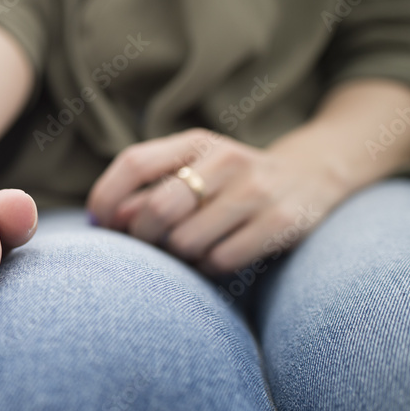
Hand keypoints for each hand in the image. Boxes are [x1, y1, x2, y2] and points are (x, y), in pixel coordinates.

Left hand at [86, 128, 348, 273]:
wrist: (311, 176)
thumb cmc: (231, 182)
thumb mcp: (193, 173)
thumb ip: (149, 191)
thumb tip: (110, 220)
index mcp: (196, 143)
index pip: (135, 163)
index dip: (106, 196)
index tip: (98, 222)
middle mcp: (226, 159)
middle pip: (158, 208)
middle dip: (143, 238)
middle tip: (150, 246)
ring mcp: (257, 189)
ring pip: (187, 241)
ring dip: (179, 256)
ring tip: (190, 250)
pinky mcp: (282, 221)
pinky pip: (221, 260)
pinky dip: (209, 268)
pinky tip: (217, 257)